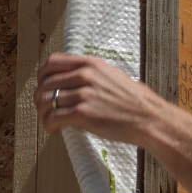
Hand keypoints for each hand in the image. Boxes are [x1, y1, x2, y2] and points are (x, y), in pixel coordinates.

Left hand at [34, 53, 168, 147]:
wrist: (151, 119)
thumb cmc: (137, 102)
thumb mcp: (114, 77)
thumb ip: (93, 75)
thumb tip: (75, 82)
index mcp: (91, 64)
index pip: (53, 62)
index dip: (42, 75)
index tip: (43, 85)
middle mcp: (85, 76)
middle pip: (46, 83)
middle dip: (40, 97)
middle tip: (44, 108)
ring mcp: (84, 94)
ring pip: (46, 101)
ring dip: (43, 113)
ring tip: (49, 121)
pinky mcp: (83, 114)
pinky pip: (54, 117)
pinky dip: (49, 125)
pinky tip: (54, 130)